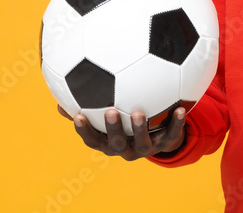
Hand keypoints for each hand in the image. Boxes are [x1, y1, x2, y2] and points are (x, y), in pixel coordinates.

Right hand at [57, 104, 185, 160]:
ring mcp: (146, 148)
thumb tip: (62, 93)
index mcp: (109, 142)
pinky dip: (176, 123)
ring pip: (142, 143)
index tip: (79, 115)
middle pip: (116, 144)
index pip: (93, 140)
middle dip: (112, 129)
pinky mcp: (166, 143)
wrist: (159, 137)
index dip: (85, 131)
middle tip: (111, 111)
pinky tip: (180, 109)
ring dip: (139, 129)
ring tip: (139, 112)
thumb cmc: (126, 121)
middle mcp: (125, 149)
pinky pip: (172, 134)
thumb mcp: (106, 115)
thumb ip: (87, 105)